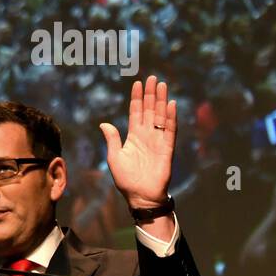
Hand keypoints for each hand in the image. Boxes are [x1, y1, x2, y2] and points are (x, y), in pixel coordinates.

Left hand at [98, 75, 175, 208]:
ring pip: (160, 116)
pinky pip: (169, 130)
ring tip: (162, 85)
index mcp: (134, 136)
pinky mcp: (167, 149)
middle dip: (151, 94)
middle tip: (153, 78)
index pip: (136, 112)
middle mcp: (147, 135)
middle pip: (149, 109)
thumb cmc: (126, 180)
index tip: (138, 83)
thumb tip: (104, 123)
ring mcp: (158, 140)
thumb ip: (112, 139)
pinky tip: (171, 104)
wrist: (140, 196)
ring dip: (161, 100)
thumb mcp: (114, 157)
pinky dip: (170, 117)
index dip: (137, 98)